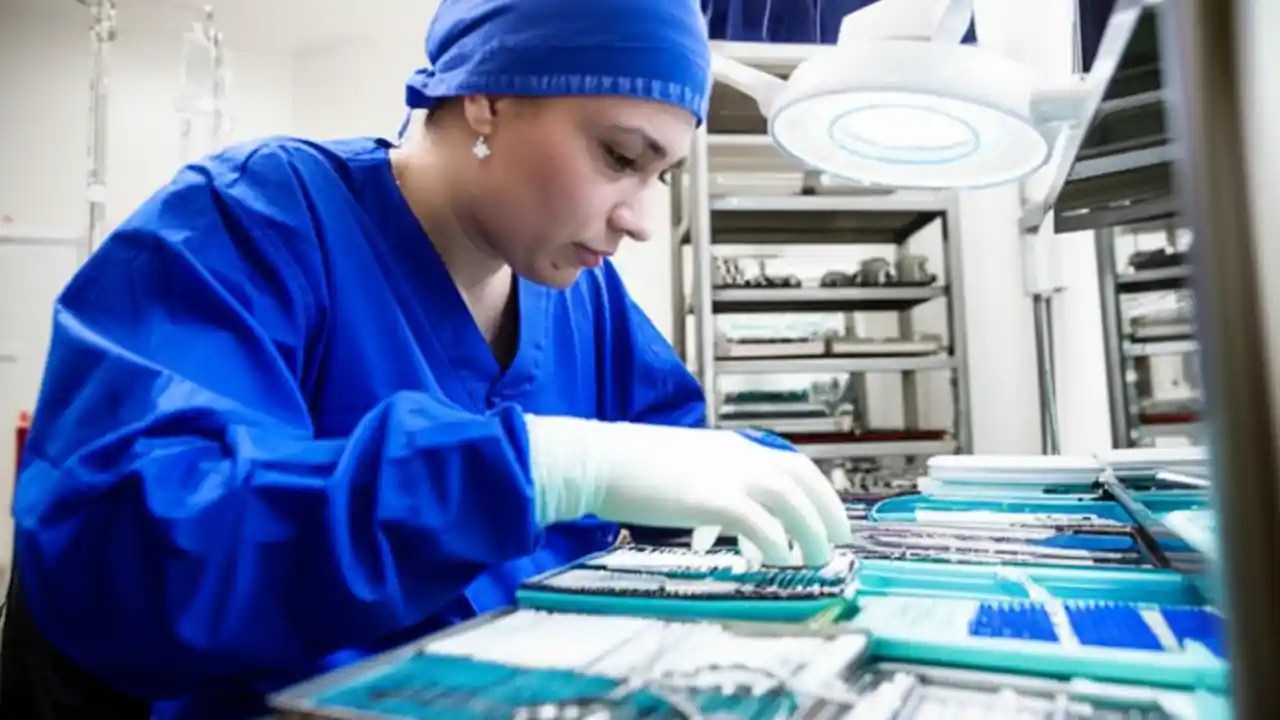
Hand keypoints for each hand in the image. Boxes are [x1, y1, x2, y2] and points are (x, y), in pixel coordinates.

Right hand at [524, 415, 851, 565]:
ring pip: (791, 502)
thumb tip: (723, 521)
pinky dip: (773, 546)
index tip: (828, 515)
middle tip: (837, 543)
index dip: (817, 490)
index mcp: (732, 446)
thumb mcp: (682, 468)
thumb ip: (710, 485)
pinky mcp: (711, 499)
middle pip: (802, 478)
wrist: (597, 459)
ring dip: (809, 535)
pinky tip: (772, 565)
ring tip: (814, 564)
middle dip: (827, 512)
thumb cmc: (629, 468)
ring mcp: (726, 474)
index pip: (792, 462)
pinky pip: (759, 526)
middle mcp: (737, 455)